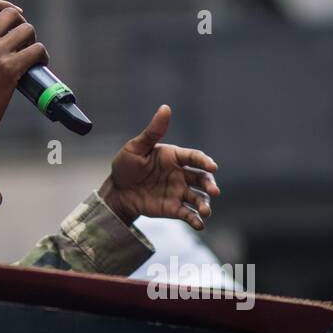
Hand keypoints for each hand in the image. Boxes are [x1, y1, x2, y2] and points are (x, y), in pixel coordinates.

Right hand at [0, 0, 47, 146]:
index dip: (4, 5)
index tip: (13, 13)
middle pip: (12, 14)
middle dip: (22, 24)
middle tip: (24, 39)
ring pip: (27, 30)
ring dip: (33, 40)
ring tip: (31, 54)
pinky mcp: (10, 68)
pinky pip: (36, 50)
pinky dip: (42, 56)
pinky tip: (39, 63)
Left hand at [99, 105, 218, 228]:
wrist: (117, 191)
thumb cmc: (126, 165)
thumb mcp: (136, 147)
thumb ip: (153, 131)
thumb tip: (166, 108)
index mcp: (175, 157)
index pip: (194, 157)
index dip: (205, 161)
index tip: (212, 166)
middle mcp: (181, 174)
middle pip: (202, 178)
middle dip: (210, 185)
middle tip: (214, 191)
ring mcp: (179, 192)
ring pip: (199, 198)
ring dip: (205, 204)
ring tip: (206, 211)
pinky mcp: (174, 208)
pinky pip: (188, 214)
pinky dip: (196, 220)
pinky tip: (200, 225)